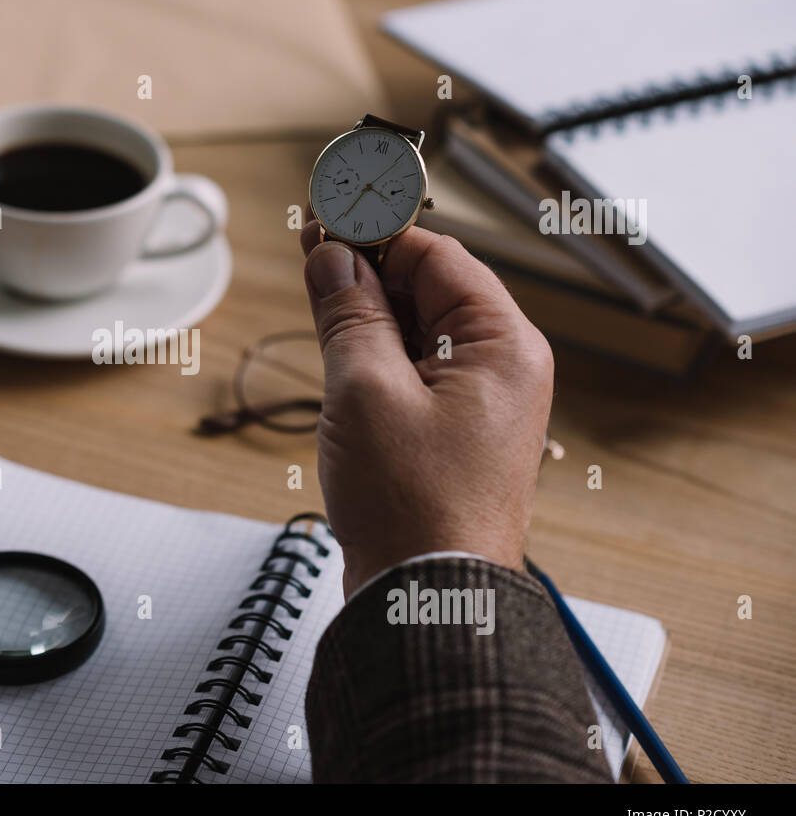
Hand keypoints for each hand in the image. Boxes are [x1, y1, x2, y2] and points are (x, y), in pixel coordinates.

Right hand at [299, 219, 553, 597]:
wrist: (427, 601)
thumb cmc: (412, 506)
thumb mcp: (365, 390)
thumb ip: (348, 312)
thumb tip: (333, 256)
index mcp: (503, 347)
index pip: (436, 256)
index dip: (377, 230)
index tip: (326, 214)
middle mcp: (502, 371)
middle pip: (431, 289)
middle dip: (369, 266)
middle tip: (312, 244)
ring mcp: (478, 406)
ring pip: (418, 330)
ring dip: (368, 309)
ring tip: (319, 288)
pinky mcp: (452, 436)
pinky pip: (414, 372)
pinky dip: (375, 353)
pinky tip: (339, 344)